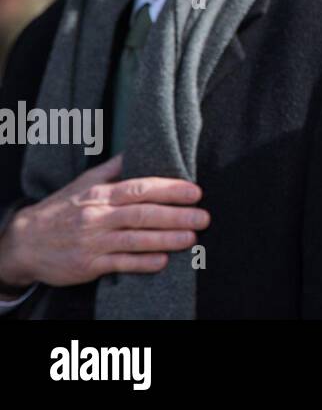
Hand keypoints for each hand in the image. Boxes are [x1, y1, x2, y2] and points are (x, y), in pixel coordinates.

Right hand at [0, 155, 208, 290]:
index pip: (141, 188)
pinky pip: (120, 264)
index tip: (195, 191)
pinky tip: (162, 261)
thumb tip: (138, 149)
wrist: (24, 242)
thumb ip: (113, 168)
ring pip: (135, 240)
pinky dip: (142, 263)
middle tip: (203, 217)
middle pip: (143, 214)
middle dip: (176, 215)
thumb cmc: (62, 209)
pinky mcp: (88, 265)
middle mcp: (98, 217)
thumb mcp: (84, 183)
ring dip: (166, 239)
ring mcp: (93, 242)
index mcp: (101, 194)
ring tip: (191, 238)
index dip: (170, 189)